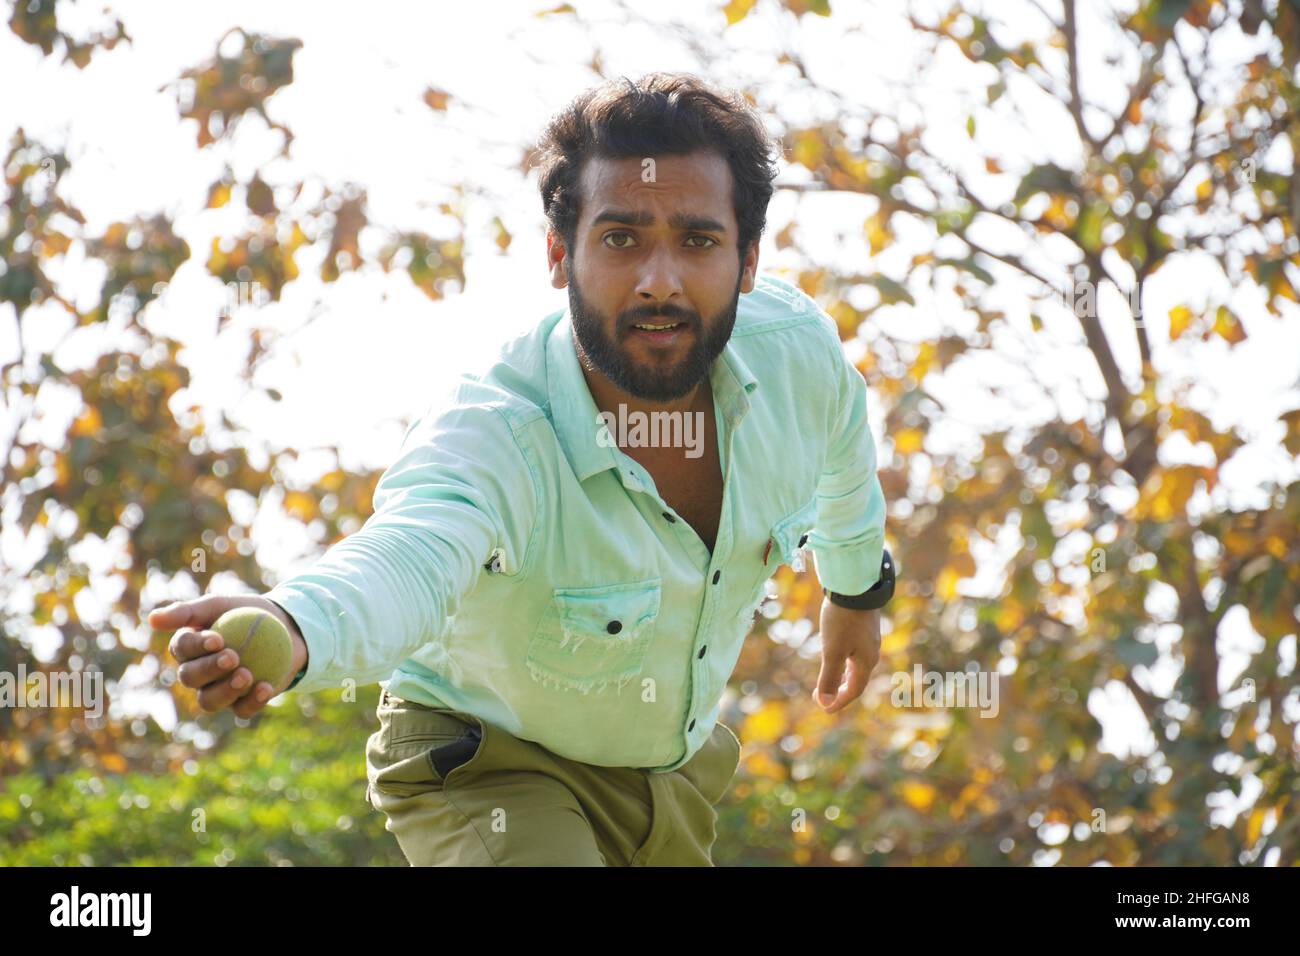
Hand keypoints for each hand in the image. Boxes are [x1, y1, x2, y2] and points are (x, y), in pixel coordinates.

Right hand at [148, 594, 308, 717]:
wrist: (286, 628)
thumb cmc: (247, 612)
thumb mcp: (220, 605)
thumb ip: (187, 612)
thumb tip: (152, 620)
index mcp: (189, 648)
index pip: (183, 649)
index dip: (197, 646)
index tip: (218, 639)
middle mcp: (197, 673)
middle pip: (191, 678)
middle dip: (209, 669)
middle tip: (233, 657)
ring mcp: (219, 690)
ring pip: (209, 701)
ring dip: (225, 691)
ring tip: (246, 675)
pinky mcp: (242, 702)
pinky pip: (242, 710)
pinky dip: (253, 701)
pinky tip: (265, 688)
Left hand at [813, 601, 880, 713]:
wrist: (855, 586)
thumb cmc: (843, 620)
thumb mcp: (832, 651)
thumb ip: (829, 678)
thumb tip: (824, 704)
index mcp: (866, 662)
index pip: (854, 690)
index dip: (839, 702)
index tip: (823, 708)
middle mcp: (871, 652)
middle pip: (857, 679)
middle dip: (841, 691)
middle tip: (823, 698)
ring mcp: (869, 639)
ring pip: (855, 665)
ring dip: (842, 676)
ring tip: (828, 680)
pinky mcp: (863, 627)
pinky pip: (854, 652)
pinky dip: (844, 661)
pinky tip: (834, 654)